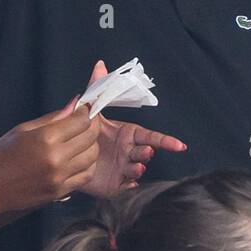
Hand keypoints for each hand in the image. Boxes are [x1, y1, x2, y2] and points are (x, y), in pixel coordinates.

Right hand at [0, 70, 101, 213]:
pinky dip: (87, 165)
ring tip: (81, 141)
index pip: (81, 121)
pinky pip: (85, 176)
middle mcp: (56, 158)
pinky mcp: (59, 192)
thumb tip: (75, 103)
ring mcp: (59, 177)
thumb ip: (52, 118)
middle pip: (91, 137)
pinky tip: (78, 160)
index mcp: (45, 138)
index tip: (85, 109)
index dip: (87, 112)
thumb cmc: (0, 156)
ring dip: (91, 146)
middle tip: (85, 123)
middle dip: (92, 126)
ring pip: (92, 157)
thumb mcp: (23, 129)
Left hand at [72, 61, 187, 197]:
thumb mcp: (92, 110)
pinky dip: (129, 185)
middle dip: (148, 153)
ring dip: (139, 168)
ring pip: (137, 169)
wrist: (69, 155)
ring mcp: (123, 169)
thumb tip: (100, 65)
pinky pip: (125, 186)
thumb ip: (97, 89)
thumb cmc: (87, 132)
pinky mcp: (114, 184)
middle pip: (145, 153)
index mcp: (128, 135)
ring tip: (135, 167)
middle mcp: (130, 152)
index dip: (166, 141)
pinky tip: (128, 183)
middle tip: (146, 152)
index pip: (150, 137)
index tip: (180, 146)